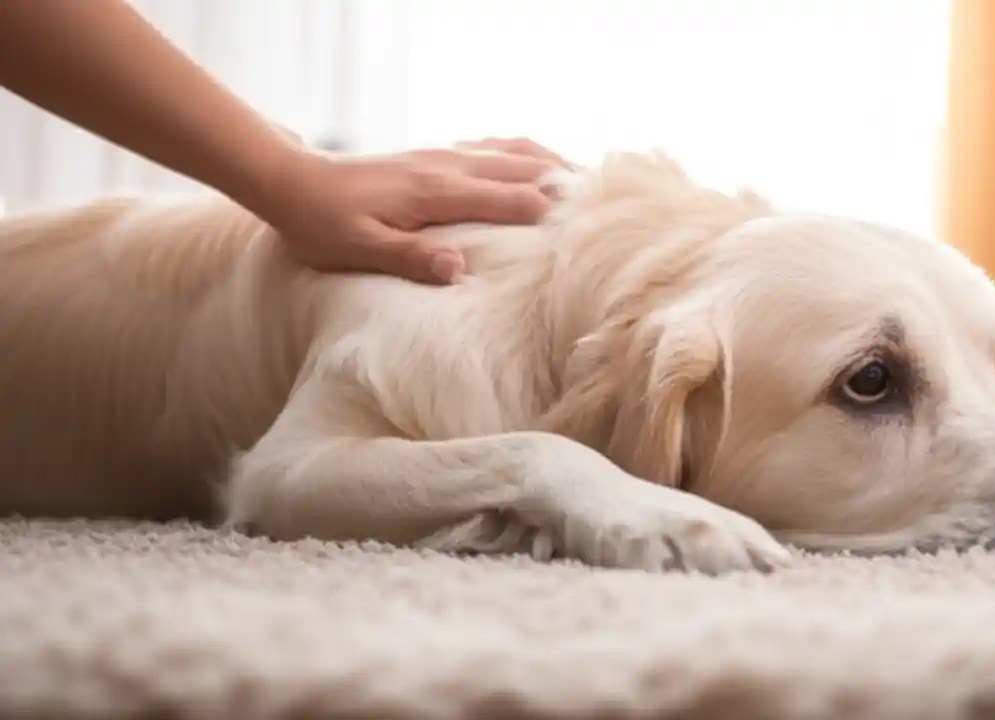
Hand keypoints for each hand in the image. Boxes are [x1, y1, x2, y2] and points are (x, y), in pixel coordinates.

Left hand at [256, 138, 569, 283]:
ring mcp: (445, 155)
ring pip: (515, 152)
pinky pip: (495, 146)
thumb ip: (409, 258)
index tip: (592, 231)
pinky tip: (541, 163)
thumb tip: (457, 269)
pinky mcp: (437, 155)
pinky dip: (527, 152)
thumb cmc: (322, 224)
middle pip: (527, 169)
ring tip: (591, 184)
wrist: (292, 181)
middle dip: (570, 186)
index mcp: (437, 193)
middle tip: (612, 206)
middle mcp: (449, 167)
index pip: (514, 199)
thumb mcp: (358, 250)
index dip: (555, 215)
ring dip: (555, 165)